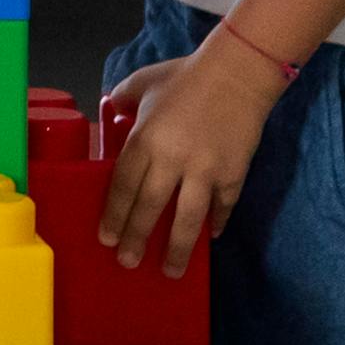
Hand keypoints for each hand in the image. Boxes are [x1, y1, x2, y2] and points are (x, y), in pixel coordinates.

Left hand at [98, 41, 278, 279]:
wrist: (238, 73)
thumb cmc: (186, 76)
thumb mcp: (144, 82)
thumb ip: (122, 98)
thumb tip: (109, 110)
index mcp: (145, 139)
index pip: (124, 186)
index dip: (114, 215)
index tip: (106, 238)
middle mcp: (172, 159)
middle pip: (149, 207)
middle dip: (137, 238)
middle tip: (128, 262)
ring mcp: (205, 170)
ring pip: (187, 218)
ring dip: (178, 248)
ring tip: (170, 271)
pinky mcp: (233, 174)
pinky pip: (222, 206)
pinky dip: (216, 223)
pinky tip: (210, 237)